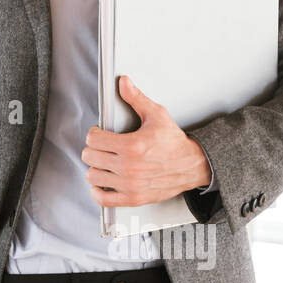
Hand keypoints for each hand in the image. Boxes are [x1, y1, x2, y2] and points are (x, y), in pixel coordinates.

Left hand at [82, 75, 212, 207]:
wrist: (192, 165)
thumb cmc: (174, 142)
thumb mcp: (157, 115)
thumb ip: (136, 98)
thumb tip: (124, 82)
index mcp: (132, 146)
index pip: (93, 139)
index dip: (94, 134)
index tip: (100, 134)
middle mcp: (129, 167)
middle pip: (90, 157)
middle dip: (93, 149)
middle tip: (102, 147)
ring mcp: (130, 184)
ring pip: (92, 176)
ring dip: (95, 168)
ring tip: (103, 162)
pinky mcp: (133, 197)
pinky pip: (103, 199)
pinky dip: (98, 192)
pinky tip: (102, 182)